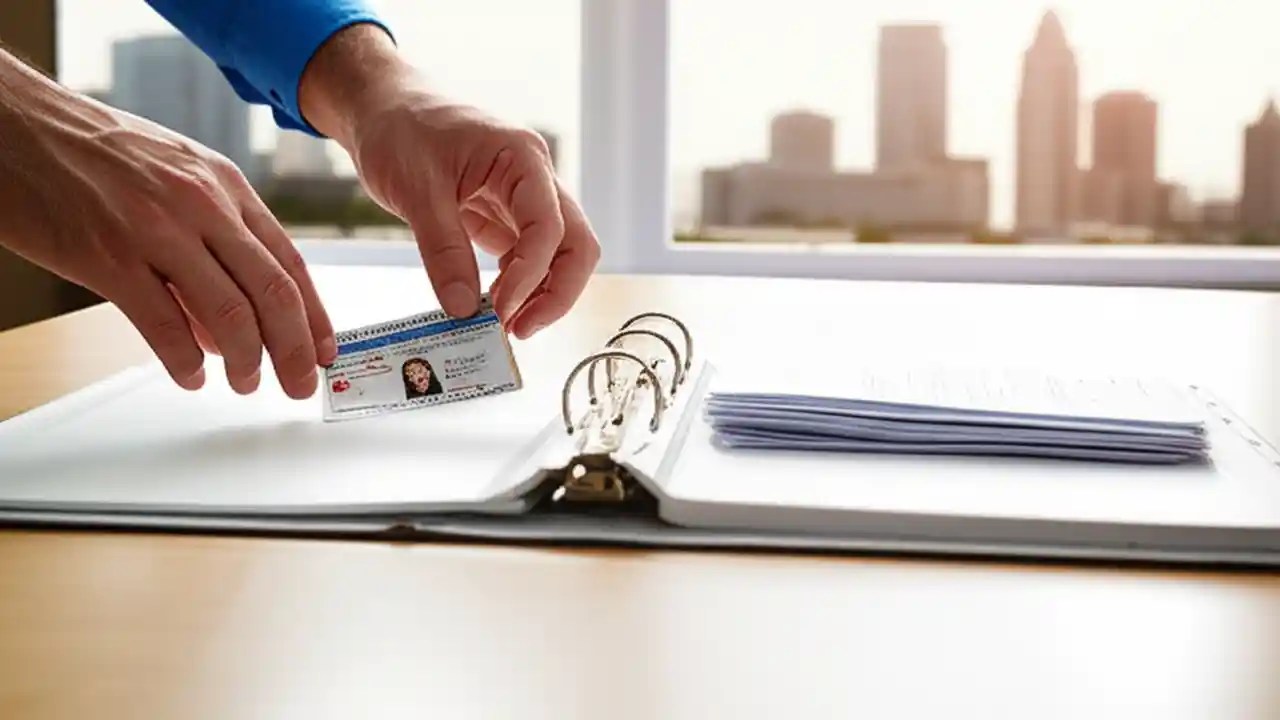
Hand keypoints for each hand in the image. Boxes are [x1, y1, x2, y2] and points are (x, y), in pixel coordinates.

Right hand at [0, 51, 335, 397]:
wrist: (15, 123)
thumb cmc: (94, 150)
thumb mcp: (176, 177)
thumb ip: (214, 242)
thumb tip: (235, 318)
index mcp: (224, 185)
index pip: (290, 262)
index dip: (315, 316)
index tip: (325, 352)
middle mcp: (201, 206)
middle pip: (272, 293)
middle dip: (295, 350)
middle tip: (299, 385)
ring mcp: (156, 231)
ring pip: (229, 313)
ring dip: (247, 361)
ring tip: (247, 383)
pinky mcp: (108, 257)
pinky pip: (163, 324)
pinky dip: (185, 361)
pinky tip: (191, 377)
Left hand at [299, 25, 599, 337]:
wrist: (381, 107)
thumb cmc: (399, 129)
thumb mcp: (414, 189)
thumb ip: (442, 250)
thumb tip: (464, 309)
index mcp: (522, 158)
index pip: (549, 227)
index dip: (531, 275)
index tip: (500, 310)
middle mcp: (535, 179)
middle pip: (576, 244)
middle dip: (557, 292)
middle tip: (520, 329)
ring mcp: (523, 200)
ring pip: (558, 255)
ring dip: (541, 294)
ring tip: (505, 326)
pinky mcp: (504, 217)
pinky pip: (526, 257)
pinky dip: (517, 286)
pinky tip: (493, 308)